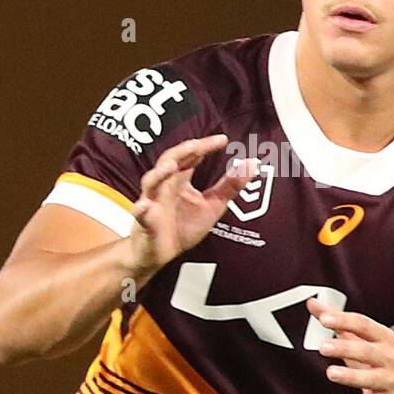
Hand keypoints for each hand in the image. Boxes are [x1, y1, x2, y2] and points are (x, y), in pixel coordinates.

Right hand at [126, 134, 256, 277]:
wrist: (159, 253)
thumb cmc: (182, 226)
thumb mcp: (212, 206)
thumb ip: (230, 185)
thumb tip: (252, 164)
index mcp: (180, 180)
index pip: (190, 157)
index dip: (204, 146)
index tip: (222, 140)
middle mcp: (164, 186)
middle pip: (169, 161)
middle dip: (181, 152)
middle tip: (196, 145)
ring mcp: (152, 203)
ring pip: (151, 182)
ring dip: (159, 173)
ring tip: (171, 166)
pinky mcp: (145, 223)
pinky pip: (141, 215)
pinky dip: (141, 210)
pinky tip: (144, 207)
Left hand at [307, 297, 393, 393]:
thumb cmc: (378, 359)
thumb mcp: (361, 338)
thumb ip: (337, 321)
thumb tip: (312, 303)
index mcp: (383, 338)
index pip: (363, 325)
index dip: (344, 321)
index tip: (324, 318)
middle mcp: (388, 358)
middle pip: (367, 351)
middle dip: (346, 348)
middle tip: (323, 347)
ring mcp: (388, 381)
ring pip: (370, 379)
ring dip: (350, 376)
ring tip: (330, 372)